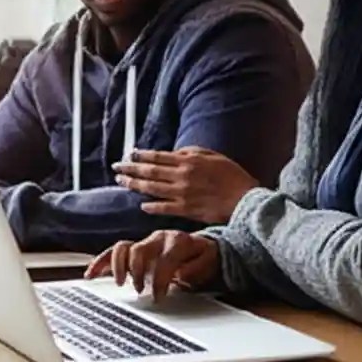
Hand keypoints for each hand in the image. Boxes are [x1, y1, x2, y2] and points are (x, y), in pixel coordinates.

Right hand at [84, 231, 220, 300]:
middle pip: (139, 251)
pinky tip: (91, 274)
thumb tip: (180, 275)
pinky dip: (100, 263)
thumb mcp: (208, 261)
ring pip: (122, 248)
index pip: (163, 260)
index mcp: (176, 240)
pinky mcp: (133, 250)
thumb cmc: (202, 257)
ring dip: (118, 267)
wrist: (199, 248)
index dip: (160, 280)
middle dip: (138, 272)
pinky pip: (112, 253)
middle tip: (140, 290)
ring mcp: (143, 243)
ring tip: (121, 283)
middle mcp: (157, 238)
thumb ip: (196, 268)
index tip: (157, 297)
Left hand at [113, 147, 258, 223]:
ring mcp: (183, 194)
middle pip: (150, 172)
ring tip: (121, 182)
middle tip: (116, 167)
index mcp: (188, 161)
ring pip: (153, 189)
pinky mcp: (187, 210)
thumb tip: (175, 152)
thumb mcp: (213, 156)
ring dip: (134, 185)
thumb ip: (192, 152)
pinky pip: (165, 208)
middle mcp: (182, 176)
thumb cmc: (232, 175)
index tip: (129, 155)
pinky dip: (152, 206)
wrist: (245, 199)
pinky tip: (141, 205)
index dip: (141, 156)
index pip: (158, 157)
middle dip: (130, 169)